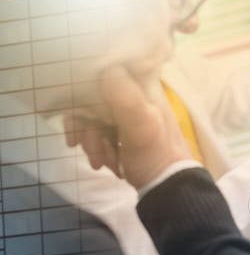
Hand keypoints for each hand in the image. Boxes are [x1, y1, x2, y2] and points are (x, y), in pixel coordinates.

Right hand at [64, 66, 190, 189]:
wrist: (168, 187)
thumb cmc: (156, 155)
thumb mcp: (142, 125)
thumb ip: (125, 97)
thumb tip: (105, 67)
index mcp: (143, 83)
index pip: (103, 68)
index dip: (84, 90)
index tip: (76, 112)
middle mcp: (135, 91)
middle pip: (92, 96)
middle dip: (86, 126)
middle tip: (88, 147)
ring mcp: (128, 111)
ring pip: (92, 116)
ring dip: (91, 141)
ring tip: (102, 161)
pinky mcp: (122, 128)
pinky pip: (97, 131)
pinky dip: (96, 147)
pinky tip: (104, 163)